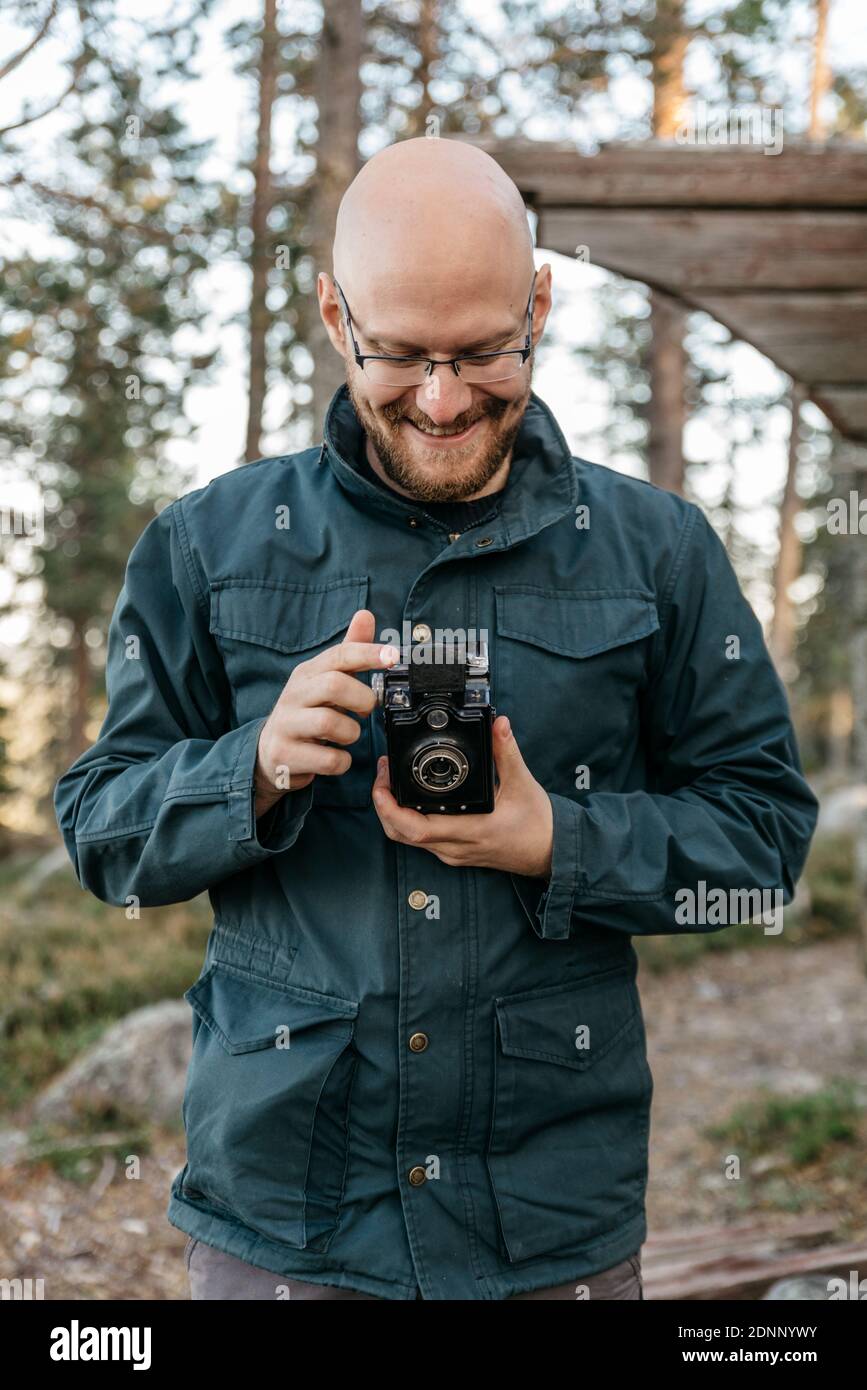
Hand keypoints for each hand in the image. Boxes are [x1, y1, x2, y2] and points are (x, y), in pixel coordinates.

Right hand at [254, 609, 398, 816]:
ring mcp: (286, 725)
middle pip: (334, 685)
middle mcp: (293, 695)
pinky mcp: (285, 755)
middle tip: (366, 709)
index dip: (368, 653)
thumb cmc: (306, 712)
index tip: (393, 657)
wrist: (270, 753)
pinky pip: (327, 760)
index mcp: (307, 673)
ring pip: (330, 723)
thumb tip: (365, 615)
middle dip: (362, 699)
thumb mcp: (325, 680)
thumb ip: (348, 651)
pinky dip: (342, 761)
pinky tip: (336, 756)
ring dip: (351, 732)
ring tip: (346, 734)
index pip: (338, 655)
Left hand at [372, 715, 553, 878]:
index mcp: (470, 831)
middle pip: (401, 834)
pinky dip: (407, 820)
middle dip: (383, 804)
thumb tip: (498, 723)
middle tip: (384, 773)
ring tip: (392, 781)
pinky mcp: (454, 852)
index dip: (390, 807)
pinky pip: (420, 840)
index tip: (383, 782)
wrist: (550, 852)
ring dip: (393, 812)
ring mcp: (453, 853)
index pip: (415, 828)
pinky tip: (410, 798)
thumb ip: (507, 752)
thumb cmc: (538, 825)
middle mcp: (455, 847)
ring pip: (408, 839)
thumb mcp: (523, 784)